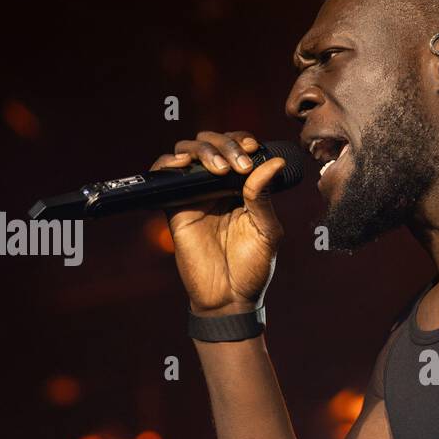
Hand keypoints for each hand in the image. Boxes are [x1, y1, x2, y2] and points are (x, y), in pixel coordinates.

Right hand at [149, 130, 285, 315]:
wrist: (229, 298)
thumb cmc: (252, 268)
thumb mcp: (267, 231)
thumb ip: (264, 196)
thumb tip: (273, 162)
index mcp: (242, 187)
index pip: (238, 147)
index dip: (242, 140)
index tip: (253, 148)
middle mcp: (217, 186)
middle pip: (211, 143)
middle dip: (225, 143)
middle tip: (239, 164)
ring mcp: (195, 195)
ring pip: (188, 152)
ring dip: (203, 150)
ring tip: (220, 168)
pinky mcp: (175, 207)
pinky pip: (164, 176)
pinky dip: (168, 162)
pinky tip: (184, 165)